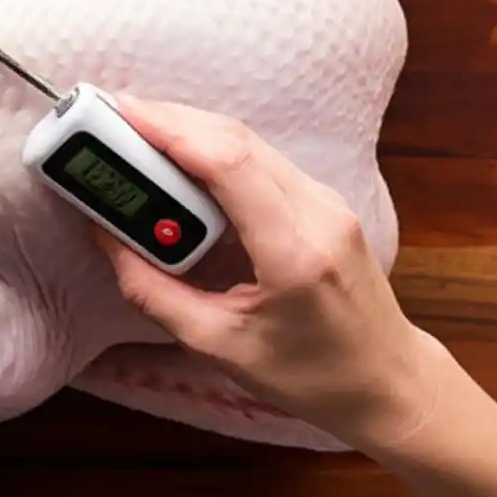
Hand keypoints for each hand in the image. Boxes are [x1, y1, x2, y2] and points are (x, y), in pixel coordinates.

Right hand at [91, 95, 443, 449]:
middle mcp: (319, 213)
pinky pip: (263, 158)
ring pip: (250, 141)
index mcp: (294, 253)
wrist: (389, 382)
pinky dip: (215, 148)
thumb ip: (153, 293)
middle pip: (237, 139)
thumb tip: (107, 241)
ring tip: (136, 132)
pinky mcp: (324, 202)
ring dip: (191, 129)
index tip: (123, 113)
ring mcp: (328, 202)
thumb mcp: (218, 345)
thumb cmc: (311, 375)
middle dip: (170, 120)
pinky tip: (181, 156)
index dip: (172, 130)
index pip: (230, 164)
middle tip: (114, 117)